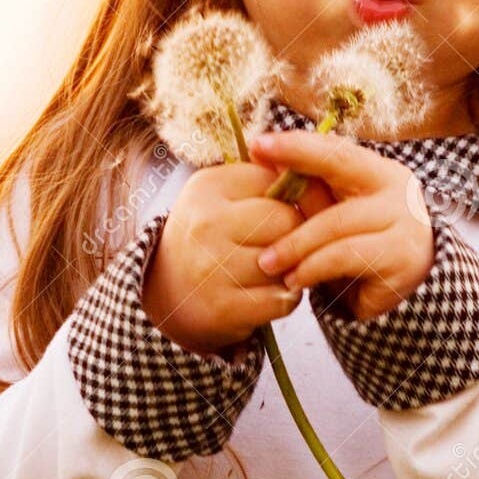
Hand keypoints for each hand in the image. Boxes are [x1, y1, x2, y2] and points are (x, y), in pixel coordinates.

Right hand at [142, 162, 309, 354]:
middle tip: (279, 246)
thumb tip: (312, 171)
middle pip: (287, 220)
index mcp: (207, 186)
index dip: (290, 199)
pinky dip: (285, 299)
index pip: (278, 181)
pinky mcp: (224, 307)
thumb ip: (263, 180)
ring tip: (267, 271)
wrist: (166, 295)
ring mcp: (213, 267)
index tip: (279, 213)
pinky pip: (285, 298)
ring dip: (290, 270)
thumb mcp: (221, 196)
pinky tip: (266, 294)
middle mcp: (206, 223)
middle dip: (294, 235)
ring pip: (288, 261)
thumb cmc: (207, 239)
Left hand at [247, 130, 435, 322]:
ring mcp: (404, 223)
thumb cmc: (363, 250)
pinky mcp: (400, 259)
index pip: (335, 150)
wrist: (408, 294)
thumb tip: (267, 162)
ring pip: (335, 223)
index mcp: (379, 172)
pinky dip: (312, 268)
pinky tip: (294, 280)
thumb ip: (309, 193)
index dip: (296, 145)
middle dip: (289, 189)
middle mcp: (397, 192)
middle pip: (338, 177)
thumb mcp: (334, 218)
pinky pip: (344, 257)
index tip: (257, 145)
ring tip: (267, 263)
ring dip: (295, 245)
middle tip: (250, 208)